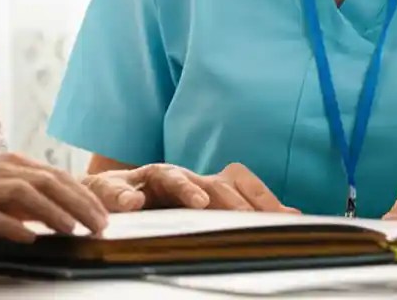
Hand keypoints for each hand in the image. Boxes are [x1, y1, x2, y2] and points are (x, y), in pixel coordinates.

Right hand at [0, 152, 108, 261]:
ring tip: (71, 229)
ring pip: (24, 194)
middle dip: (77, 203)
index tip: (104, 215)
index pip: (57, 176)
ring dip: (51, 212)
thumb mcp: (9, 201)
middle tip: (98, 225)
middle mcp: (0, 172)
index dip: (84, 195)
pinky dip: (14, 227)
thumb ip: (38, 201)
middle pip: (46, 181)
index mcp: (13, 165)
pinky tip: (29, 239)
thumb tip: (78, 214)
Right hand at [84, 162, 299, 213]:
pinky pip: (118, 190)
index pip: (242, 183)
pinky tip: (134, 205)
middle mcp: (181, 177)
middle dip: (233, 201)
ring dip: (186, 189)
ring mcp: (147, 180)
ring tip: (200, 203)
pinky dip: (126, 197)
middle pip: (212, 180)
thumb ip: (242, 212)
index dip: (264, 200)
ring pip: (169, 175)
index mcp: (204, 185)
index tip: (288, 220)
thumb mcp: (200, 213)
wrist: (101, 197)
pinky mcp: (112, 187)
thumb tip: (295, 215)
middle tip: (250, 220)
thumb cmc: (158, 207)